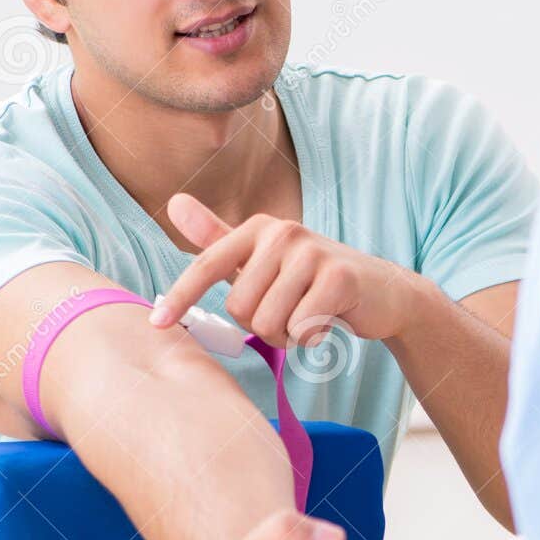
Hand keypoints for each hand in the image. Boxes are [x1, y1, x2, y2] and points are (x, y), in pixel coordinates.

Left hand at [150, 192, 422, 345]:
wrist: (382, 292)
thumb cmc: (314, 279)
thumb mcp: (264, 258)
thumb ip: (218, 238)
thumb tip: (174, 201)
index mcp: (259, 228)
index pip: (207, 264)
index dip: (180, 296)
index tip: (158, 324)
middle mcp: (283, 232)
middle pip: (240, 307)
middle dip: (261, 325)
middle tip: (290, 313)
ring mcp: (312, 252)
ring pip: (268, 322)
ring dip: (287, 336)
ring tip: (308, 317)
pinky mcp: (339, 277)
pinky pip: (300, 329)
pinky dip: (311, 338)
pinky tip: (328, 321)